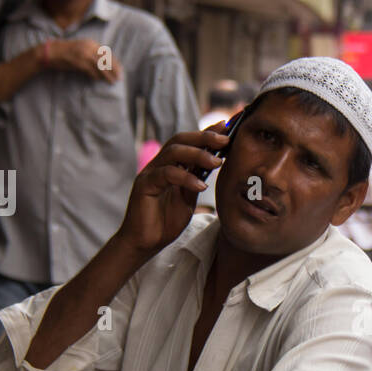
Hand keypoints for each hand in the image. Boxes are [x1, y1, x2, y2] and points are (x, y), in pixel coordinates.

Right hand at [42, 38, 121, 82]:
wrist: (52, 52)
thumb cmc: (67, 52)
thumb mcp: (82, 48)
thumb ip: (93, 53)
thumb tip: (105, 63)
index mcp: (90, 43)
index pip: (107, 53)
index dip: (115, 62)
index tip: (120, 69)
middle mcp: (88, 47)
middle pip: (106, 60)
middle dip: (114, 69)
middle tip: (119, 77)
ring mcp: (83, 55)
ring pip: (100, 66)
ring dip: (107, 75)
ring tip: (112, 82)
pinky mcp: (78, 63)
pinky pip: (90, 71)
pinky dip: (96, 76)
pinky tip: (98, 80)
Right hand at [114, 125, 230, 255]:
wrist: (146, 243)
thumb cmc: (166, 221)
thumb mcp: (188, 197)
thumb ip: (197, 179)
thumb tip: (217, 160)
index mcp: (170, 166)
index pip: (188, 143)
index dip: (206, 134)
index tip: (227, 127)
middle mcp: (159, 165)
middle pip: (180, 140)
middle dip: (203, 137)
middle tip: (225, 139)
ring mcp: (150, 173)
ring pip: (173, 153)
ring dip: (197, 154)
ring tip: (217, 162)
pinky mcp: (144, 186)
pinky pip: (166, 174)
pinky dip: (185, 178)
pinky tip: (201, 186)